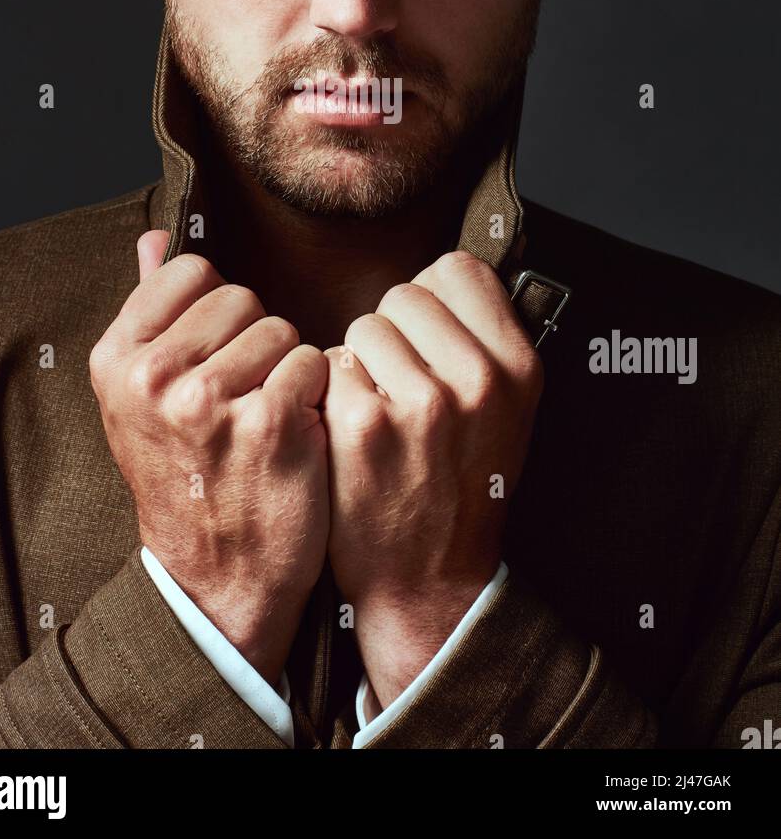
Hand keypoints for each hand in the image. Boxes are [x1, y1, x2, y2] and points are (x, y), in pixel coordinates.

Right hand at [89, 230, 329, 686]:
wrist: (217, 578)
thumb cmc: (187, 475)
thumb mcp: (143, 395)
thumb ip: (149, 309)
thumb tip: (153, 238)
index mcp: (117, 359)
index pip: (192, 271)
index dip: (217, 310)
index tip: (211, 358)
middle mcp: (154, 377)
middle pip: (242, 297)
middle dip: (254, 340)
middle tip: (239, 400)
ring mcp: (209, 401)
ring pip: (282, 329)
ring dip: (286, 369)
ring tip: (263, 419)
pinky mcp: (269, 423)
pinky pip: (312, 363)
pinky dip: (315, 395)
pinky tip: (294, 434)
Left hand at [322, 249, 542, 708]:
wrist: (428, 579)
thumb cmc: (459, 484)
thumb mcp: (504, 409)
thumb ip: (483, 337)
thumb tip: (441, 272)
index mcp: (517, 367)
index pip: (458, 269)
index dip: (432, 300)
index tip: (430, 339)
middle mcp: (477, 380)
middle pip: (404, 292)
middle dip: (393, 332)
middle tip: (403, 388)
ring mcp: (420, 403)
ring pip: (363, 326)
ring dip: (360, 362)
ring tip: (381, 411)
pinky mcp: (363, 426)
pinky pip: (329, 364)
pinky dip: (331, 394)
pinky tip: (353, 433)